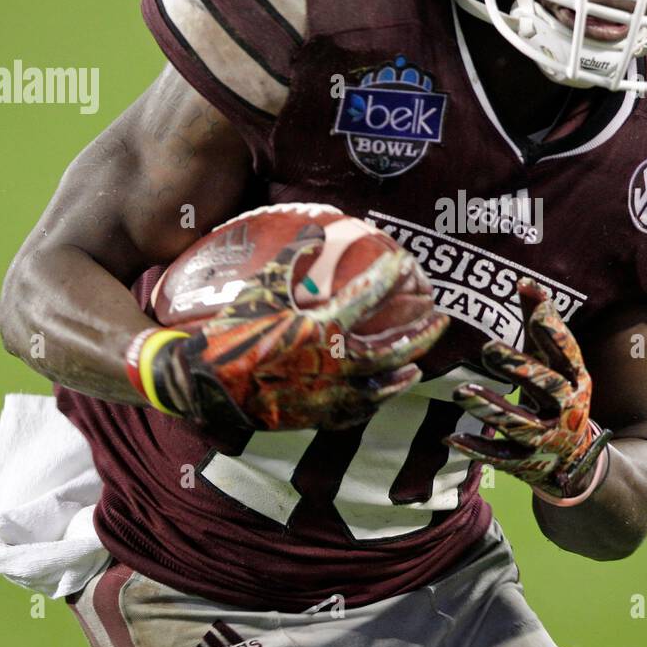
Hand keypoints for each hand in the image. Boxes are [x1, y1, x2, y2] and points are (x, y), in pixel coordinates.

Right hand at [130, 225, 447, 430]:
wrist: (204, 385)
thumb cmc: (232, 331)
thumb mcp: (260, 288)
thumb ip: (292, 258)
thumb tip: (317, 229)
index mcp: (321, 328)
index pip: (368, 297)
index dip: (390, 277)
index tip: (405, 264)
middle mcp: (334, 364)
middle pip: (393, 348)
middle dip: (422, 332)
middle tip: (442, 318)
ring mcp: (329, 395)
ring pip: (383, 385)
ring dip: (405, 370)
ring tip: (419, 361)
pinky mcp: (318, 417)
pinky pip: (358, 410)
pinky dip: (375, 399)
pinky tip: (382, 391)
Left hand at [445, 277, 610, 502]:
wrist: (576, 461)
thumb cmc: (557, 395)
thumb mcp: (556, 364)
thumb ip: (540, 323)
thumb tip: (523, 281)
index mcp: (576, 380)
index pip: (568, 354)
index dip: (554, 332)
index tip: (535, 311)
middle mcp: (567, 410)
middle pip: (548, 388)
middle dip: (519, 369)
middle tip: (487, 349)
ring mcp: (548, 440)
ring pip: (521, 426)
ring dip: (490, 409)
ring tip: (460, 391)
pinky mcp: (528, 465)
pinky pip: (502, 458)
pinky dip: (477, 449)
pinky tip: (451, 436)